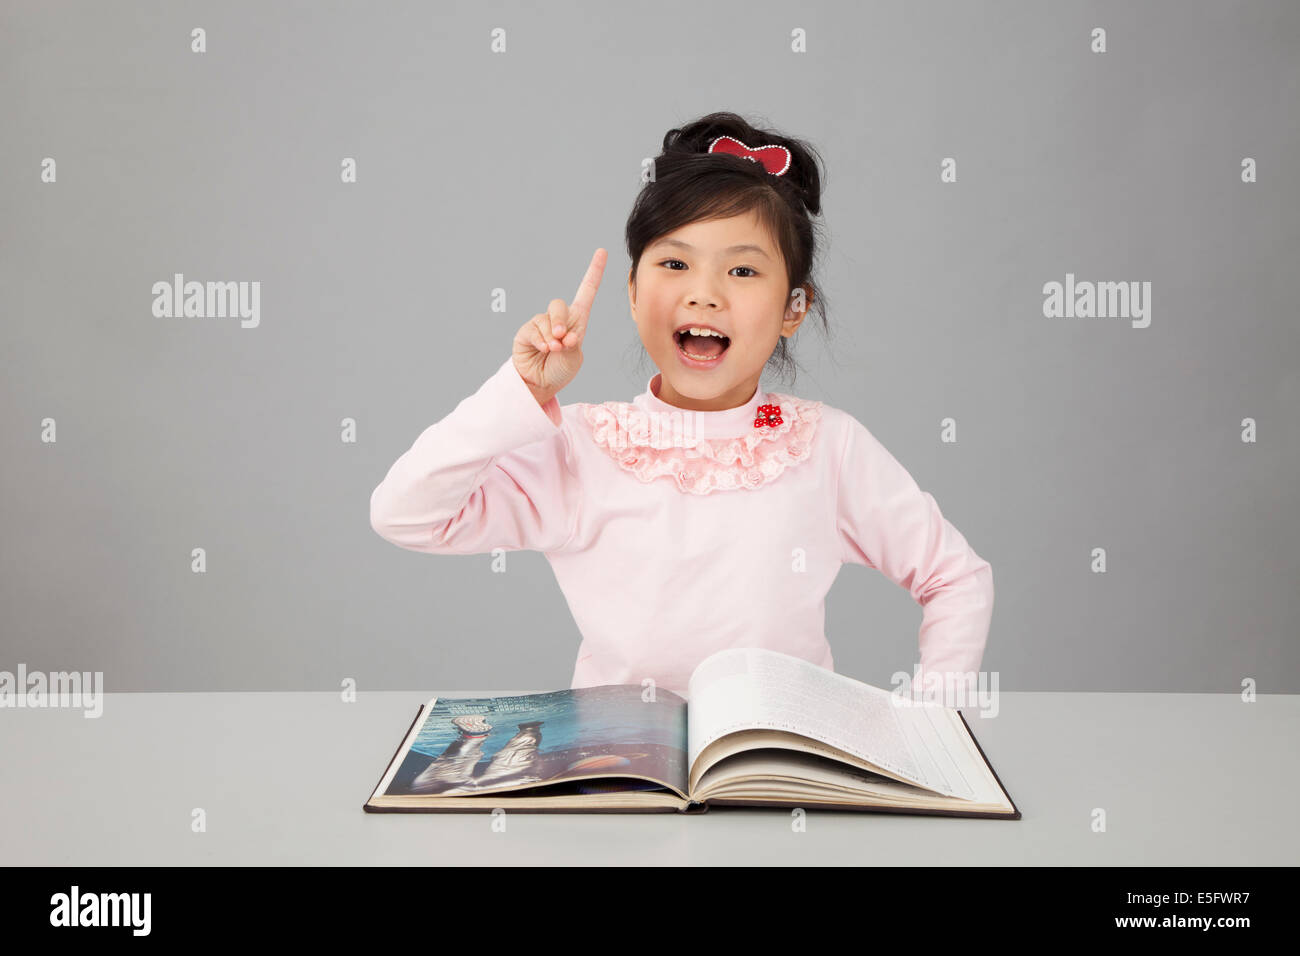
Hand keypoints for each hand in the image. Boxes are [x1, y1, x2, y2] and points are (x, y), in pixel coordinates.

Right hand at [512, 248, 606, 404]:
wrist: (541, 383)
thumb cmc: (561, 370)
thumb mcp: (574, 358)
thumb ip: (571, 344)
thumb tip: (561, 335)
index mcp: (577, 320)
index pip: (586, 291)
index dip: (594, 272)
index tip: (602, 252)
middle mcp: (558, 318)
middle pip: (558, 305)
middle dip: (560, 321)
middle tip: (563, 339)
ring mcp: (541, 324)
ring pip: (545, 319)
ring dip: (551, 337)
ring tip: (553, 350)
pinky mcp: (526, 332)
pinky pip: (533, 328)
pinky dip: (540, 340)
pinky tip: (544, 349)